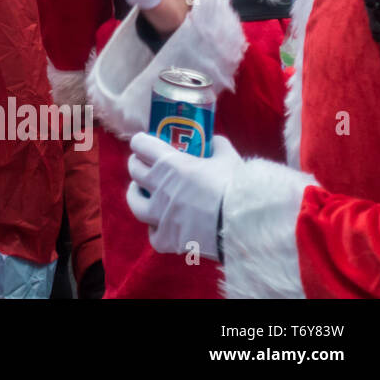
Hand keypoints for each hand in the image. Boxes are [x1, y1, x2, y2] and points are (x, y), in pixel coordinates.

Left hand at [126, 132, 241, 262]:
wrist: (246, 225)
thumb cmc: (237, 188)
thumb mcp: (229, 159)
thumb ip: (219, 146)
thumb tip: (215, 140)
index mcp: (170, 164)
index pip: (141, 145)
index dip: (140, 142)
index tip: (142, 142)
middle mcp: (159, 188)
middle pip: (134, 170)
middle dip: (137, 164)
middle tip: (143, 164)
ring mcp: (160, 215)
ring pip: (134, 201)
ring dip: (135, 193)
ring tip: (140, 191)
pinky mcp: (168, 238)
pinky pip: (153, 234)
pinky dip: (155, 229)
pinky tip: (160, 225)